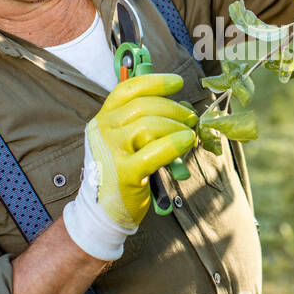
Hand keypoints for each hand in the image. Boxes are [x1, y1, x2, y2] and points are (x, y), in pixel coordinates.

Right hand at [63, 73, 197, 259]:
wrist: (103, 211)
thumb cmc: (120, 172)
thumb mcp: (124, 142)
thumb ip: (144, 123)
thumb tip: (182, 109)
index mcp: (103, 119)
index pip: (127, 89)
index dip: (155, 82)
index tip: (178, 83)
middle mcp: (103, 131)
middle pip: (144, 106)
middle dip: (174, 109)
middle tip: (190, 118)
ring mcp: (111, 152)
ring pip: (150, 125)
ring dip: (176, 127)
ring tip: (189, 134)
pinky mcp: (124, 173)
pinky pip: (155, 152)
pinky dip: (175, 144)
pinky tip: (187, 142)